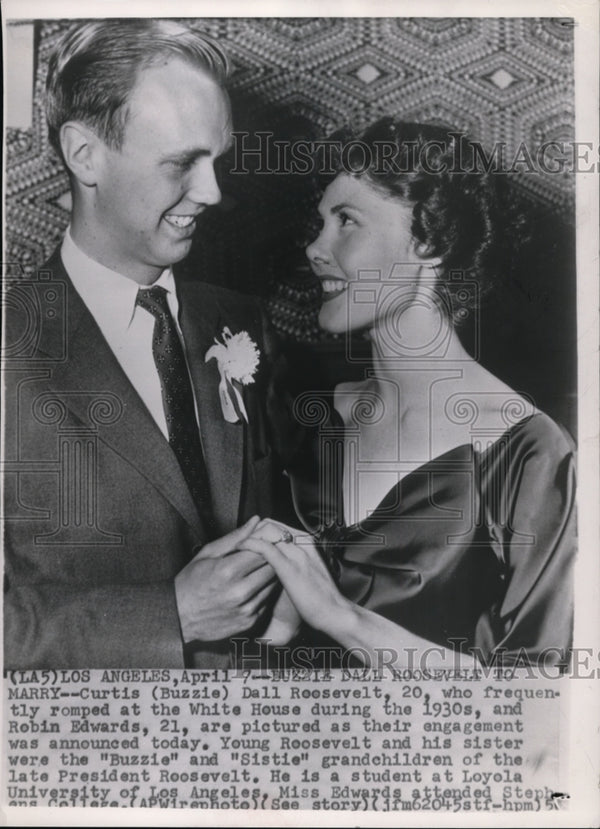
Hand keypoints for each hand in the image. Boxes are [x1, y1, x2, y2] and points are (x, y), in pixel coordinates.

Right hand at [175, 517, 277, 641]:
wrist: (178, 617)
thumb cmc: (190, 582)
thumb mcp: (208, 554)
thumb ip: (235, 538)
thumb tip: (256, 521)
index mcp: (228, 570)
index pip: (263, 551)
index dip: (265, 544)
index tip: (263, 542)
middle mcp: (239, 591)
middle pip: (272, 568)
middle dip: (270, 559)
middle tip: (262, 556)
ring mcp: (245, 609)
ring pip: (273, 585)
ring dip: (268, 576)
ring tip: (254, 571)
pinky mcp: (249, 621)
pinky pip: (267, 601)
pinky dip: (263, 592)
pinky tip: (250, 588)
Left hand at [244, 520, 352, 636]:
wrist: (334, 613)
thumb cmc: (319, 597)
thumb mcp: (307, 571)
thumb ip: (292, 559)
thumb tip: (274, 554)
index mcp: (306, 542)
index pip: (275, 524)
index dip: (256, 530)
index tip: (244, 540)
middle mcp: (302, 542)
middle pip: (269, 524)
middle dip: (250, 530)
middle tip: (235, 543)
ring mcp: (296, 553)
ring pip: (267, 531)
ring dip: (248, 536)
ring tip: (234, 546)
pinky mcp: (289, 567)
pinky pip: (265, 548)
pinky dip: (249, 545)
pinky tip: (239, 549)